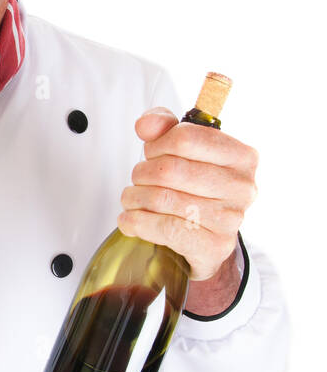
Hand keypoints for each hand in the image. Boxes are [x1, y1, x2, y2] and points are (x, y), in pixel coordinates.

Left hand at [118, 107, 257, 288]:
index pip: (185, 138)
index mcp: (242, 156)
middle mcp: (242, 187)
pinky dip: (138, 223)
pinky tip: (129, 220)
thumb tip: (146, 125)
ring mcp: (231, 219)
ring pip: (162, 199)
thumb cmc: (195, 189)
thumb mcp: (183, 150)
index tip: (151, 153)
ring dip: (135, 197)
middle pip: (170, 170)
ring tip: (131, 198)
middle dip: (142, 173)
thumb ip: (164, 126)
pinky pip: (165, 229)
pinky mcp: (214, 246)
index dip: (157, 144)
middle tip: (138, 179)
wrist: (206, 240)